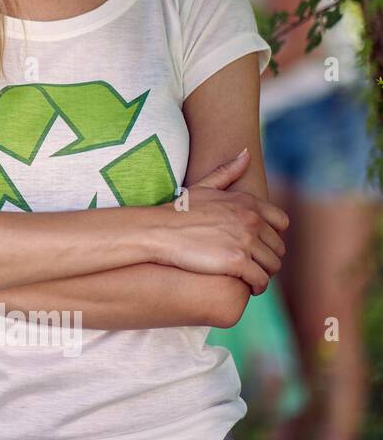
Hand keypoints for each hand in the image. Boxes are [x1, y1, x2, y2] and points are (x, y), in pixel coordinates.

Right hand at [154, 149, 288, 294]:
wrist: (157, 231)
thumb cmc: (177, 211)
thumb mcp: (204, 187)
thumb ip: (227, 171)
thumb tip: (246, 153)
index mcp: (246, 203)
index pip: (280, 223)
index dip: (273, 236)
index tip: (260, 245)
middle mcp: (251, 220)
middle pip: (277, 247)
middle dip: (268, 258)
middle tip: (255, 266)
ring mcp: (245, 241)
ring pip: (272, 265)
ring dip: (265, 274)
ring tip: (253, 279)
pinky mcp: (237, 262)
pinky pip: (260, 279)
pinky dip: (257, 286)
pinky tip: (248, 287)